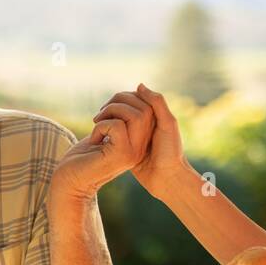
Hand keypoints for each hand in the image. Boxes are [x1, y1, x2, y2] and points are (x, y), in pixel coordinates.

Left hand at [52, 89, 154, 199]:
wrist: (69, 182)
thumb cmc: (82, 157)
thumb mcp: (105, 133)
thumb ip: (119, 118)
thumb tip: (130, 93)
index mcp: (138, 142)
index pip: (150, 109)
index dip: (130, 97)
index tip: (108, 106)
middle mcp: (140, 148)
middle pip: (146, 108)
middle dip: (120, 100)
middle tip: (100, 112)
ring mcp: (133, 152)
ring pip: (137, 114)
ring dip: (111, 109)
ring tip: (97, 122)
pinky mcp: (121, 154)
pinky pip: (117, 125)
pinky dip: (101, 125)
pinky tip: (93, 139)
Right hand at [101, 83, 190, 198]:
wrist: (166, 179)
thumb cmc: (170, 152)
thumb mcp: (168, 124)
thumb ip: (157, 103)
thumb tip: (138, 85)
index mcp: (154, 114)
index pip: (132, 97)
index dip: (118, 100)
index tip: (107, 108)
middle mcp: (144, 121)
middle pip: (122, 106)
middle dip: (109, 109)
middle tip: (96, 119)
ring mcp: (135, 133)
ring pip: (116, 118)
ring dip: (105, 119)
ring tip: (95, 126)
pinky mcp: (129, 145)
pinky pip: (114, 133)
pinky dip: (106, 131)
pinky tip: (98, 136)